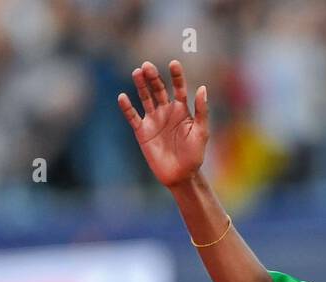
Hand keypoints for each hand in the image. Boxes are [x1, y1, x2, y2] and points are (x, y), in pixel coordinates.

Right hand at [117, 59, 208, 188]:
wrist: (181, 175)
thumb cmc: (194, 155)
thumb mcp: (201, 132)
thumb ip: (201, 111)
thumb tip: (203, 88)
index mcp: (181, 109)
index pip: (178, 88)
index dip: (176, 75)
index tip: (173, 63)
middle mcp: (166, 111)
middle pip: (158, 89)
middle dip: (153, 77)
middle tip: (147, 66)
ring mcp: (153, 120)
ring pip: (145, 98)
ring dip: (140, 86)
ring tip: (137, 73)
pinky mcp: (142, 131)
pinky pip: (133, 116)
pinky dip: (127, 107)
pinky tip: (122, 97)